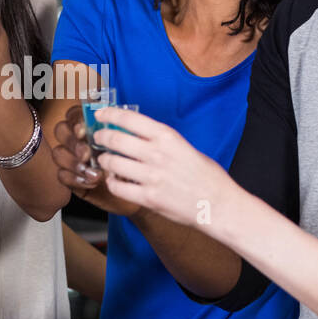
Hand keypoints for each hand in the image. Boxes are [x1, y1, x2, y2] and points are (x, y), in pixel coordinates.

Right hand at [51, 104, 141, 216]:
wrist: (136, 189)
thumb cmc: (134, 164)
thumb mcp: (131, 146)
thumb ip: (119, 134)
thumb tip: (114, 124)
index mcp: (92, 126)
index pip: (74, 114)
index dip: (75, 120)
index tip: (83, 130)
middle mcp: (79, 139)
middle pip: (61, 131)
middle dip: (72, 142)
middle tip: (87, 154)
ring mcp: (73, 158)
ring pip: (58, 153)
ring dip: (74, 162)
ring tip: (93, 172)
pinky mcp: (70, 177)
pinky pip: (62, 175)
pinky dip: (75, 178)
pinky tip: (91, 181)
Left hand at [90, 107, 234, 229]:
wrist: (219, 205)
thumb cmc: (206, 176)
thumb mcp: (185, 147)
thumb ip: (161, 141)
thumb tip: (136, 134)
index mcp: (167, 137)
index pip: (129, 118)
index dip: (109, 114)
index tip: (101, 115)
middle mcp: (157, 154)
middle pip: (114, 139)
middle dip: (101, 137)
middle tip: (98, 138)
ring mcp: (151, 177)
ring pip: (112, 163)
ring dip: (104, 160)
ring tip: (106, 160)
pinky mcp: (148, 198)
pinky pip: (118, 187)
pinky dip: (112, 182)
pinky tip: (116, 180)